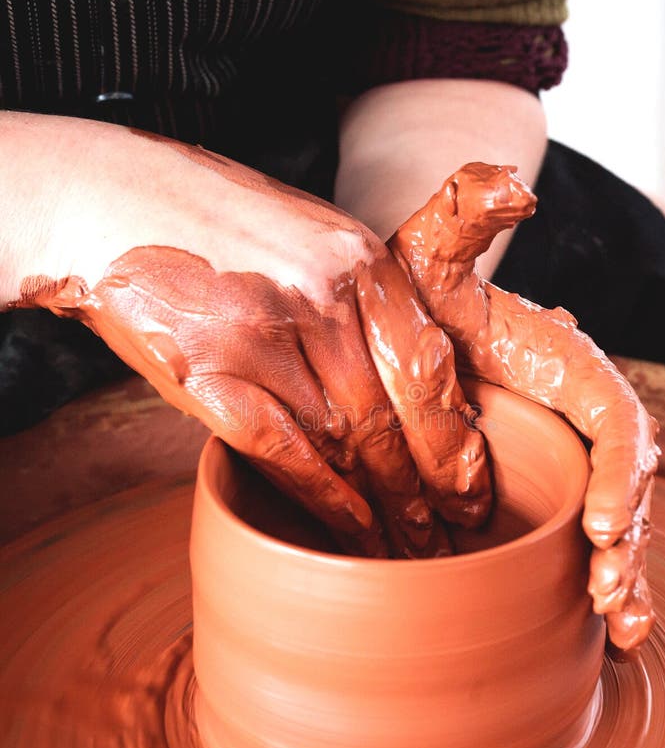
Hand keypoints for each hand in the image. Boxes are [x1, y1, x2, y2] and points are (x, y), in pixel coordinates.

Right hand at [5, 115, 490, 555]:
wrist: (107, 197)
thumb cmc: (213, 224)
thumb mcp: (307, 240)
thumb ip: (355, 303)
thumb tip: (396, 382)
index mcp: (358, 260)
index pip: (427, 367)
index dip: (456, 440)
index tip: (473, 488)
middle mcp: (320, 295)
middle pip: (391, 415)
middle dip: (427, 489)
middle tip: (449, 539)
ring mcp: (262, 334)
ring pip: (344, 442)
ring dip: (382, 507)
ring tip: (407, 550)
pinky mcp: (206, 371)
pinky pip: (282, 451)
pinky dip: (323, 499)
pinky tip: (349, 531)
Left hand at [384, 163, 659, 648]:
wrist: (398, 326)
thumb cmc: (416, 292)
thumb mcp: (429, 249)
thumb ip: (464, 210)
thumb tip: (511, 186)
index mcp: (565, 367)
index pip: (614, 418)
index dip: (620, 470)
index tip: (601, 521)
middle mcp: (571, 420)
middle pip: (625, 485)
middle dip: (626, 544)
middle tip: (609, 596)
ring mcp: (556, 461)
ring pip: (609, 523)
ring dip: (620, 576)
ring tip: (617, 628)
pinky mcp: (533, 493)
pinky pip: (573, 543)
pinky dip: (589, 584)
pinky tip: (595, 632)